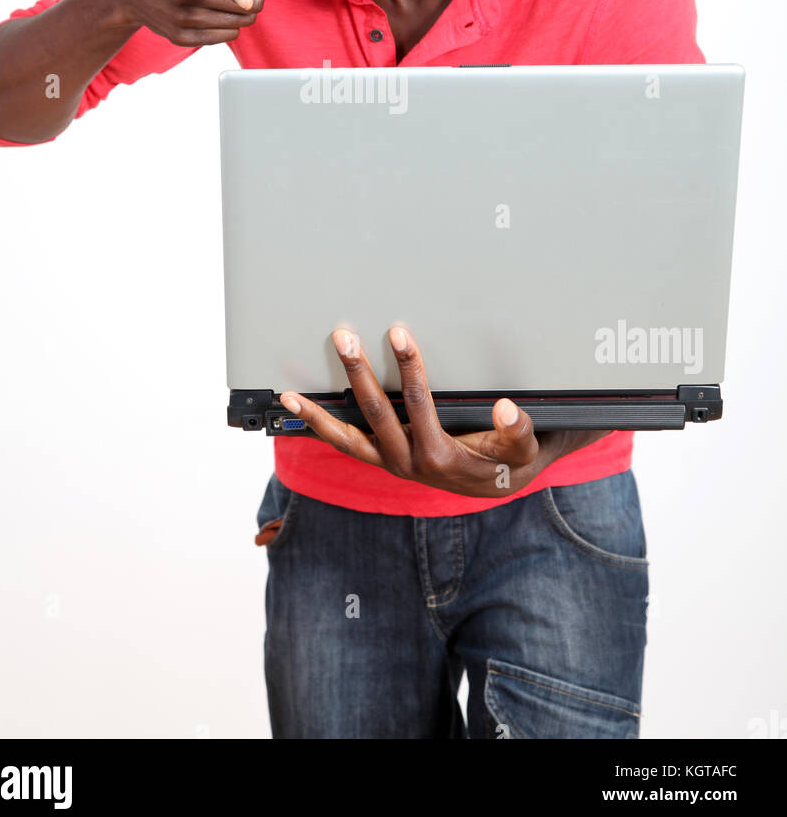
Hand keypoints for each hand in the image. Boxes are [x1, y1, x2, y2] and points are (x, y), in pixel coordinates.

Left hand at [280, 328, 609, 498]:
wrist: (502, 483)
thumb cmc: (513, 459)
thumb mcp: (526, 447)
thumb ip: (518, 430)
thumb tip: (507, 409)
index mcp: (440, 456)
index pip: (417, 402)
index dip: (407, 366)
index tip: (398, 333)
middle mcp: (409, 463)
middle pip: (374, 413)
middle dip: (357, 373)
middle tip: (344, 338)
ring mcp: (393, 463)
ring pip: (348, 440)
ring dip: (319, 414)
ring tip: (289, 395)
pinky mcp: (386, 460)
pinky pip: (348, 446)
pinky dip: (323, 430)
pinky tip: (300, 413)